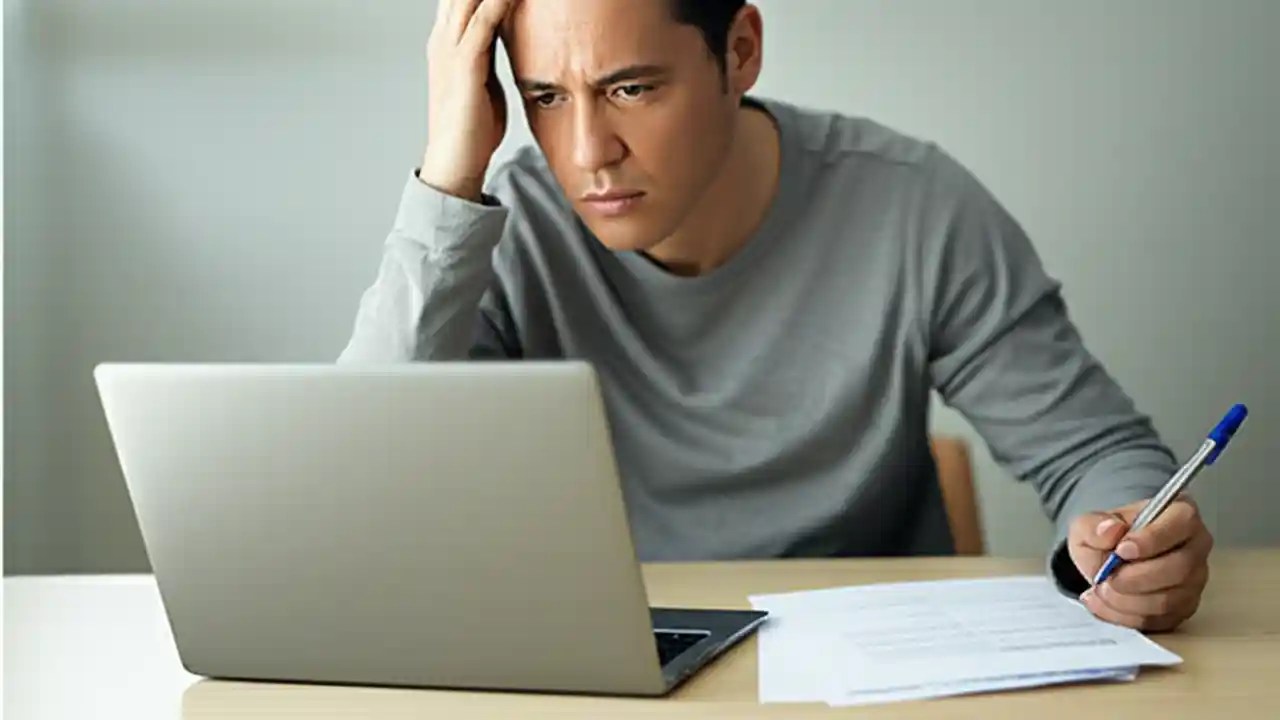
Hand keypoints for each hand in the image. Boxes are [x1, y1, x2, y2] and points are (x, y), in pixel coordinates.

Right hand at [419, 0, 518, 200]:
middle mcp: (443, 37)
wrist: (454, 162)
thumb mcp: (483, 80)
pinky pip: (485, 21)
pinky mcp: (465, 64)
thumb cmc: (472, 128)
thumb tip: (506, 39)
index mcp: (447, 40)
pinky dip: (500, 1)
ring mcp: (450, 49)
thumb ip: (489, 54)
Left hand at [1068, 498, 1212, 631]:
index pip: (1181, 524)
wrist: (1106, 562)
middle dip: (1135, 578)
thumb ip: (1094, 525)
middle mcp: (1196, 547)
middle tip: (1105, 578)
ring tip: (1100, 591)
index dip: (1151, 540)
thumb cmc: (1107, 537)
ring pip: (1169, 599)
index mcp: (1180, 515)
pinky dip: (1125, 616)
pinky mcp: (1184, 608)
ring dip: (1127, 600)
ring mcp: (1194, 581)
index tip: (1121, 551)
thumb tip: (1110, 530)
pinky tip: (1103, 604)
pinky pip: (1159, 620)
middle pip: (1179, 568)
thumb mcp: (1089, 524)